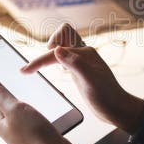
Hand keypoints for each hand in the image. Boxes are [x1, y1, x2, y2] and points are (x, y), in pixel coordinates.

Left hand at [0, 81, 76, 143]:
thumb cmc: (35, 136)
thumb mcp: (15, 110)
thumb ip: (0, 97)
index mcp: (1, 123)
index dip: (2, 88)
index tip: (8, 78)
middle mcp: (10, 130)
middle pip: (10, 107)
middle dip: (19, 96)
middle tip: (24, 88)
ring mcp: (24, 134)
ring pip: (25, 113)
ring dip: (32, 105)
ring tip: (38, 100)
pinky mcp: (37, 136)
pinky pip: (35, 120)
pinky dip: (41, 114)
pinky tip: (47, 112)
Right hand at [20, 24, 143, 134]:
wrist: (117, 109)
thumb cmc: (107, 97)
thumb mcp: (90, 82)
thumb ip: (75, 64)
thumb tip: (57, 49)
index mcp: (85, 53)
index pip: (56, 50)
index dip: (39, 60)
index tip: (25, 71)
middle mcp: (83, 54)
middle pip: (62, 34)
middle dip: (48, 43)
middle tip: (38, 63)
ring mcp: (81, 61)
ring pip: (63, 44)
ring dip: (50, 50)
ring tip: (37, 65)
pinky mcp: (80, 69)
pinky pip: (64, 56)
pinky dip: (54, 59)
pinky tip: (50, 68)